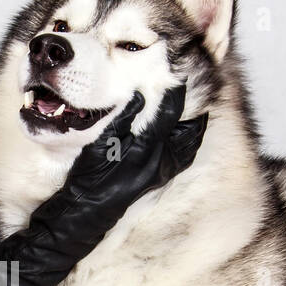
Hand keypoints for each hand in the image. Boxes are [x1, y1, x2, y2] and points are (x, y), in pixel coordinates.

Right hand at [63, 86, 208, 203]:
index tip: (179, 77)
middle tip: (190, 91)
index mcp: (148, 147)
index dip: (176, 93)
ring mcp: (165, 170)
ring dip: (195, 125)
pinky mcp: (162, 177)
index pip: (170, 113)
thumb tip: (140, 95)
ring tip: (194, 109)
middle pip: (190, 129)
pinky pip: (185, 157)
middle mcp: (162, 160)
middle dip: (192, 108)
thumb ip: (124, 117)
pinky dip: (190, 142)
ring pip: (191, 144)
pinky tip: (185, 133)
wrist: (90, 208)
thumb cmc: (91, 175)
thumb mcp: (102, 142)